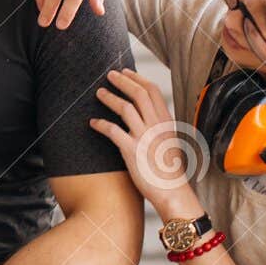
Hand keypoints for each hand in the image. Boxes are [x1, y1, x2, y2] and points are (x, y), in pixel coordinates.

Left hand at [89, 68, 202, 217]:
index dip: (137, 79)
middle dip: (122, 81)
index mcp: (167, 121)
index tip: (126, 72)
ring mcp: (145, 137)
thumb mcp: (169, 141)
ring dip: (109, 98)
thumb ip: (159, 126)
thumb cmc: (169, 170)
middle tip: (109, 75)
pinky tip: (92, 123)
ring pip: (125, 108)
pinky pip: (112, 131)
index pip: (152, 91)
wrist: (172, 192)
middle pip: (139, 94)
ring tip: (99, 93)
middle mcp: (157, 126)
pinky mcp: (132, 151)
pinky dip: (100, 124)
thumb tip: (147, 115)